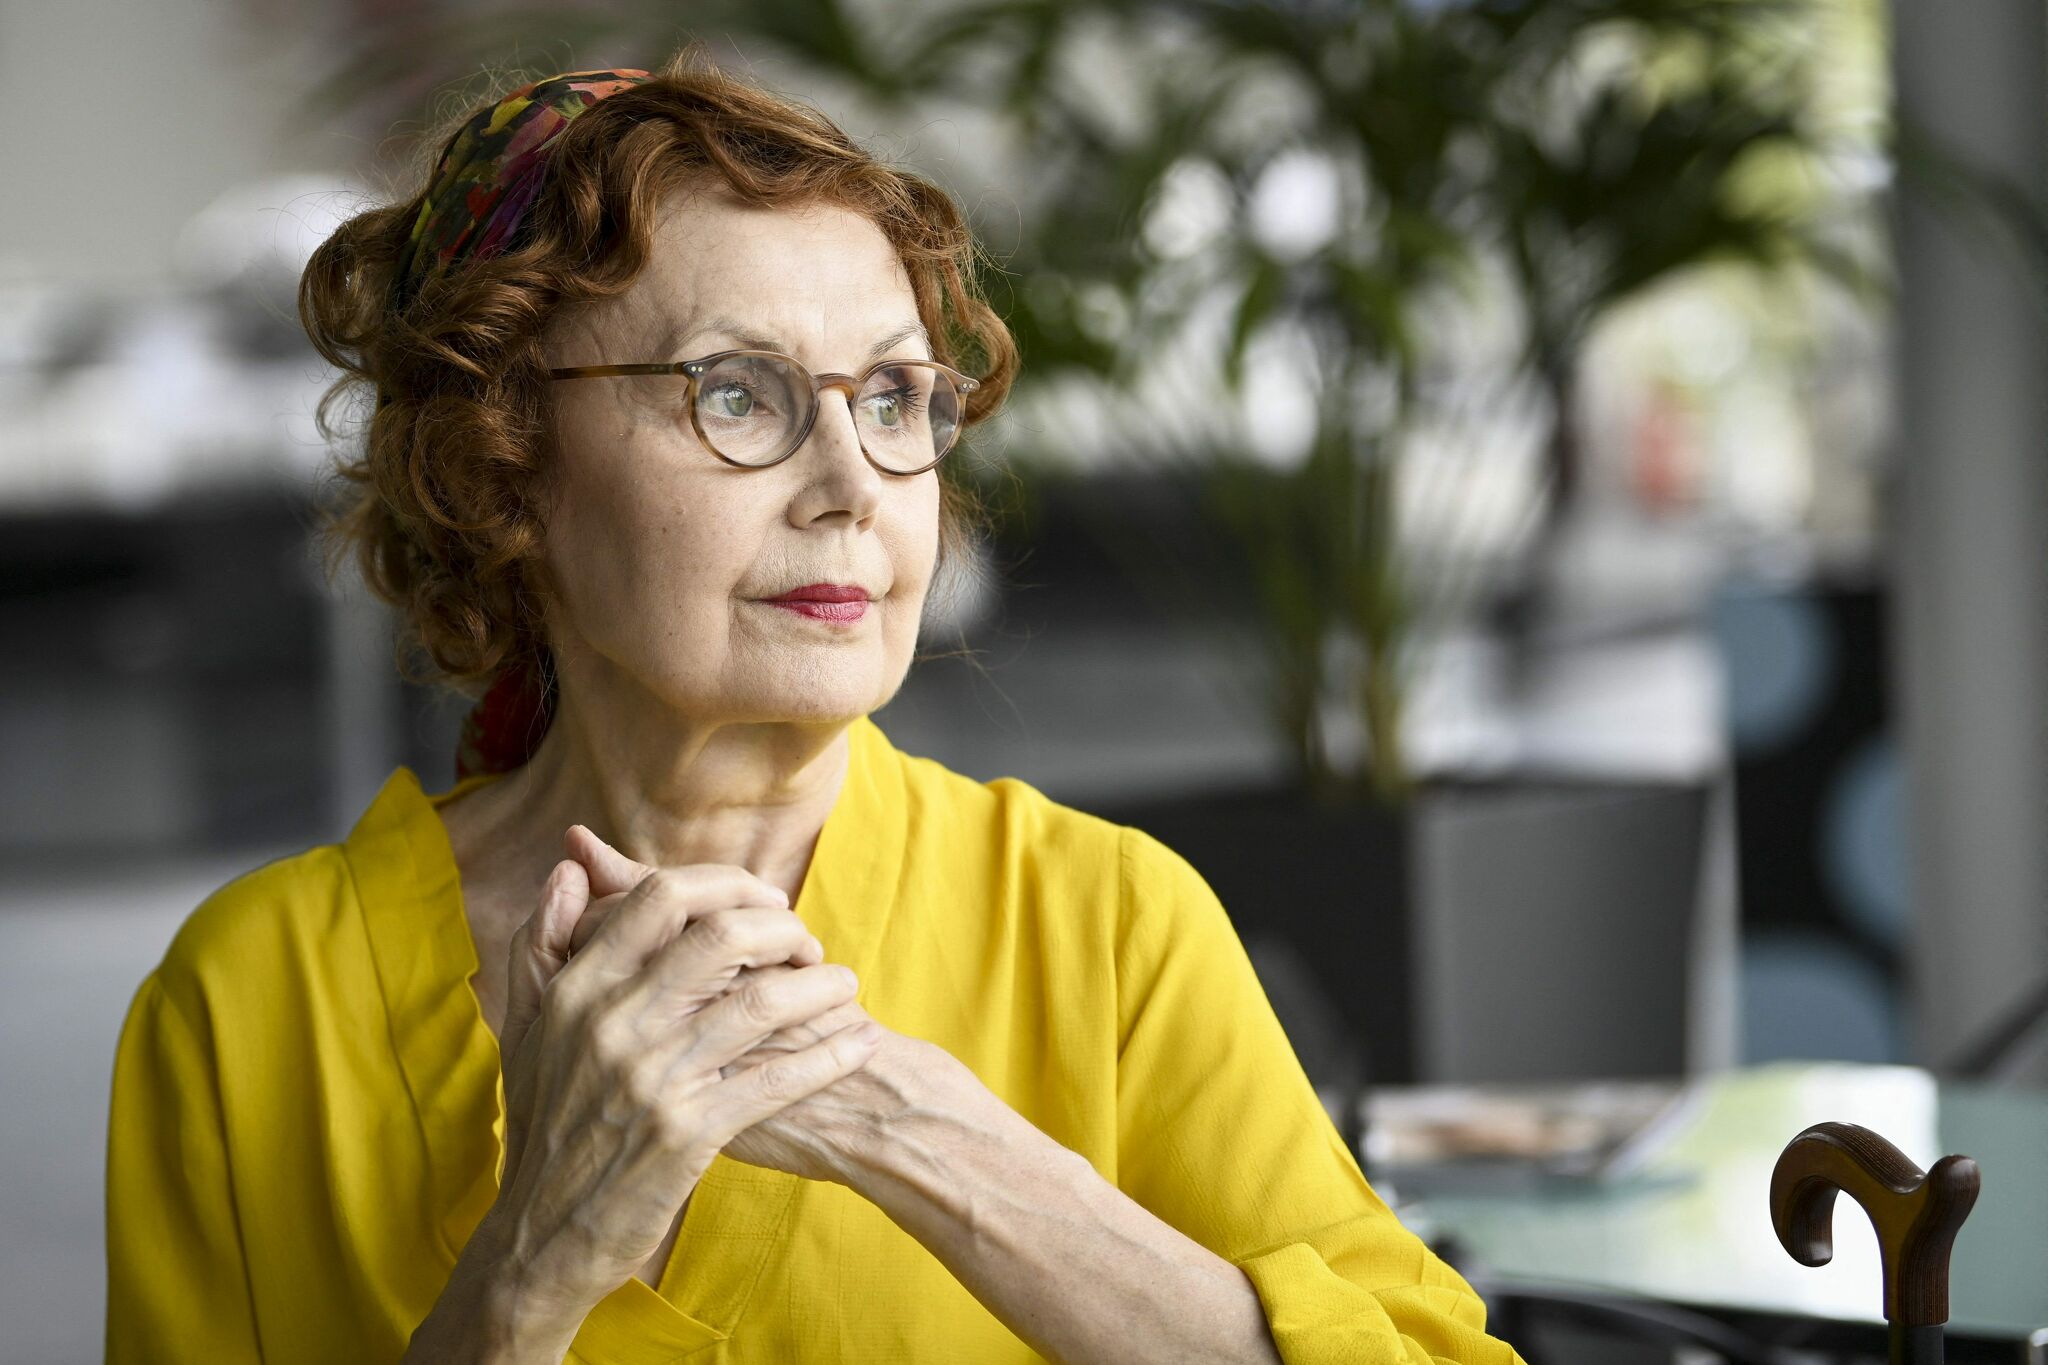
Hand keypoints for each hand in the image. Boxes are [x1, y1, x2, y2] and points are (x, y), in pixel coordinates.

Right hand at [485, 832, 882, 1322]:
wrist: (541, 1236)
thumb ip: (542, 941)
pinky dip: (826, 1057)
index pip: (663, 897)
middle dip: (784, 930)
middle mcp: (612, 1024)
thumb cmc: (545, 1124)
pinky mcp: (688, 1133)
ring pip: (760, 1002)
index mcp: (577, 988)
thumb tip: (570, 867)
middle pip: (722, 936)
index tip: (766, 902)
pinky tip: (859, 1047)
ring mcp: (652, 1078)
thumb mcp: (528, 1028)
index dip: (729, 886)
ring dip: (820, 988)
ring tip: (847, 987)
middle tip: (809, 945)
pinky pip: (775, 1078)